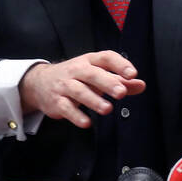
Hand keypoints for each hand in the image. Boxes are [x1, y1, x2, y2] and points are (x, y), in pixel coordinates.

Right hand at [19, 51, 145, 128]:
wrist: (40, 82)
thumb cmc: (76, 77)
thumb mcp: (97, 74)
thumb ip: (120, 80)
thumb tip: (141, 85)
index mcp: (89, 61)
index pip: (105, 57)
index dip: (119, 64)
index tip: (132, 74)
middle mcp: (76, 70)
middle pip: (91, 74)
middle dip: (107, 82)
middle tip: (121, 92)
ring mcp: (65, 86)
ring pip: (78, 91)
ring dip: (93, 100)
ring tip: (108, 109)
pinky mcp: (57, 101)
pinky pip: (66, 108)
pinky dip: (76, 116)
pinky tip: (87, 123)